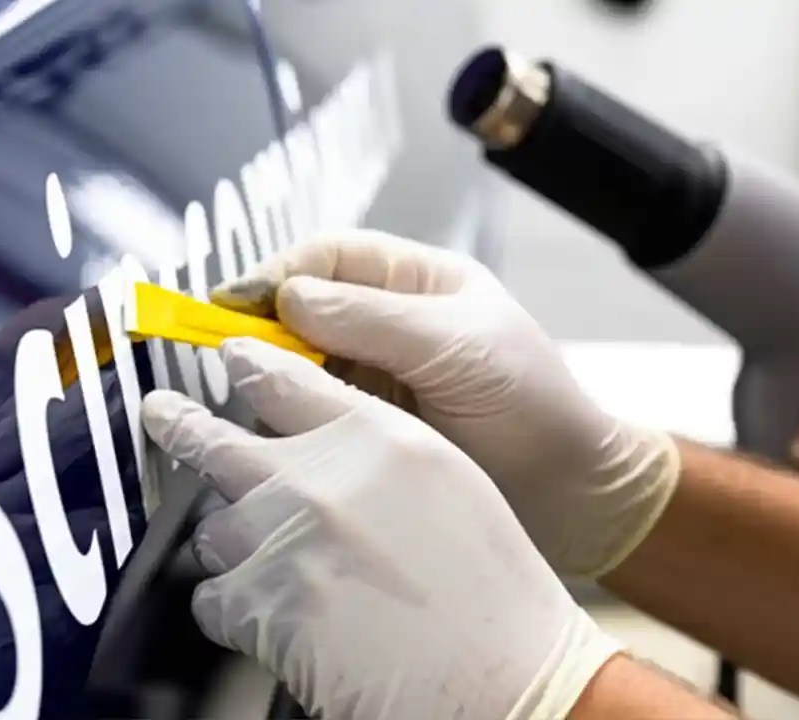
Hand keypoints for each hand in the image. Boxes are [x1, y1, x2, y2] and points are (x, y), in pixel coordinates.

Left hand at [141, 337, 620, 719]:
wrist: (508, 684)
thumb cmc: (494, 595)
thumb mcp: (449, 482)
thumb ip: (373, 449)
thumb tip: (319, 442)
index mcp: (375, 438)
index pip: (283, 379)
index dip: (245, 365)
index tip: (229, 359)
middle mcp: (318, 477)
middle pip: (214, 439)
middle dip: (178, 424)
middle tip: (161, 414)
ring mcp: (279, 539)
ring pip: (212, 528)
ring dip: (233, 548)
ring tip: (284, 575)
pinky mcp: (256, 605)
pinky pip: (212, 595)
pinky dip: (234, 609)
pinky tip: (280, 621)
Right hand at [211, 230, 679, 577]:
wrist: (574, 497)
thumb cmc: (532, 404)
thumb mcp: (456, 345)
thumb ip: (371, 319)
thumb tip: (286, 298)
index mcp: (416, 282)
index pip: (329, 259)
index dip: (276, 274)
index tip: (231, 303)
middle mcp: (387, 325)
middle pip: (301, 311)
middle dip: (261, 328)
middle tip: (224, 357)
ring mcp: (373, 381)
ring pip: (298, 365)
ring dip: (269, 377)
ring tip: (242, 398)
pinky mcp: (364, 433)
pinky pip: (310, 415)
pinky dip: (285, 421)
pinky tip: (271, 435)